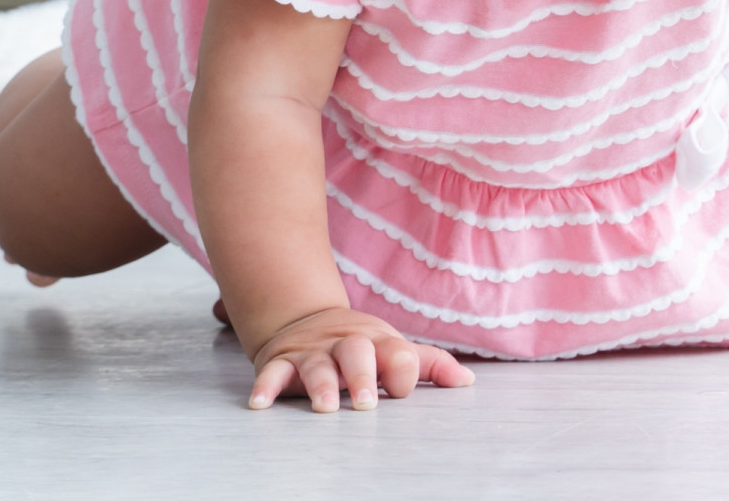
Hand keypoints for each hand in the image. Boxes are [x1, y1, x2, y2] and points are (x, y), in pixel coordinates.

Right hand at [247, 306, 474, 411]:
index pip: (397, 353)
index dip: (401, 371)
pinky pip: (272, 372)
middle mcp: (347, 344)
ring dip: (320, 385)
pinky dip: (266, 386)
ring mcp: (314, 352)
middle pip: (357, 352)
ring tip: (324, 409)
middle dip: (362, 376)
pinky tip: (260, 404)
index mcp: (380, 342)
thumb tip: (468, 382)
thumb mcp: (395, 349)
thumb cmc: (363, 345)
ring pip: (317, 364)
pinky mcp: (282, 362)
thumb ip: (431, 365)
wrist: (308, 320)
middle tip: (366, 404)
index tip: (399, 392)